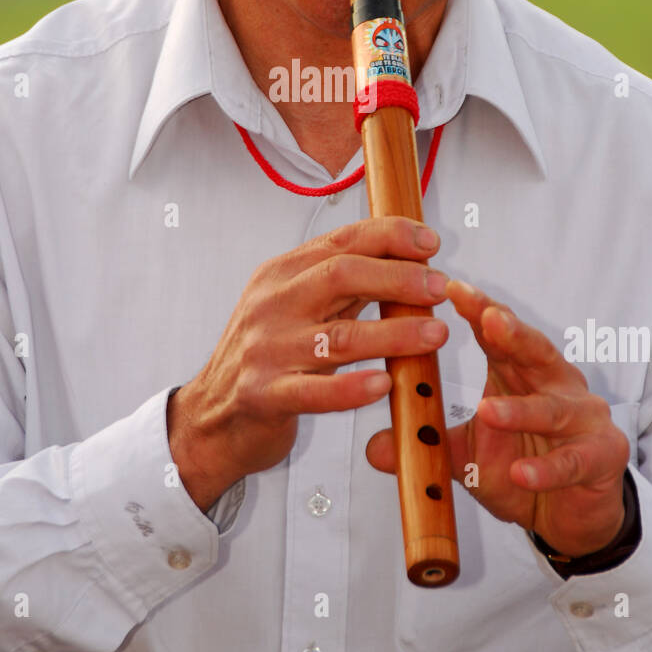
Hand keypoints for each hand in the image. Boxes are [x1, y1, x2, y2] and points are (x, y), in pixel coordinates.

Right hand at [167, 218, 450, 511]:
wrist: (211, 415)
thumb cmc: (265, 356)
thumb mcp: (296, 306)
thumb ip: (343, 286)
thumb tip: (405, 260)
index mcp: (281, 274)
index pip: (342, 241)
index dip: (390, 236)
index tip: (430, 243)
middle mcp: (272, 304)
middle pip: (341, 276)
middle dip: (399, 278)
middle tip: (440, 288)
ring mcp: (266, 350)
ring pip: (338, 336)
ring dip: (394, 334)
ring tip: (435, 334)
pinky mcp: (264, 395)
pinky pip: (315, 391)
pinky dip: (352, 388)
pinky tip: (384, 385)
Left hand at [367, 279, 629, 557]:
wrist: (571, 516)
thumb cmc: (521, 468)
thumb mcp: (467, 457)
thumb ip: (430, 445)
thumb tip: (374, 447)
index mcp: (520, 373)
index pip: (498, 334)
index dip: (478, 309)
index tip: (451, 288)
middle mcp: (556, 385)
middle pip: (534, 352)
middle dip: (512, 334)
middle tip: (488, 318)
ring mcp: (584, 418)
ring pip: (552, 408)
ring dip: (519, 410)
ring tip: (487, 411)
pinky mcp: (603, 456)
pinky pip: (574, 461)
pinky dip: (547, 468)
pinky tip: (522, 473)